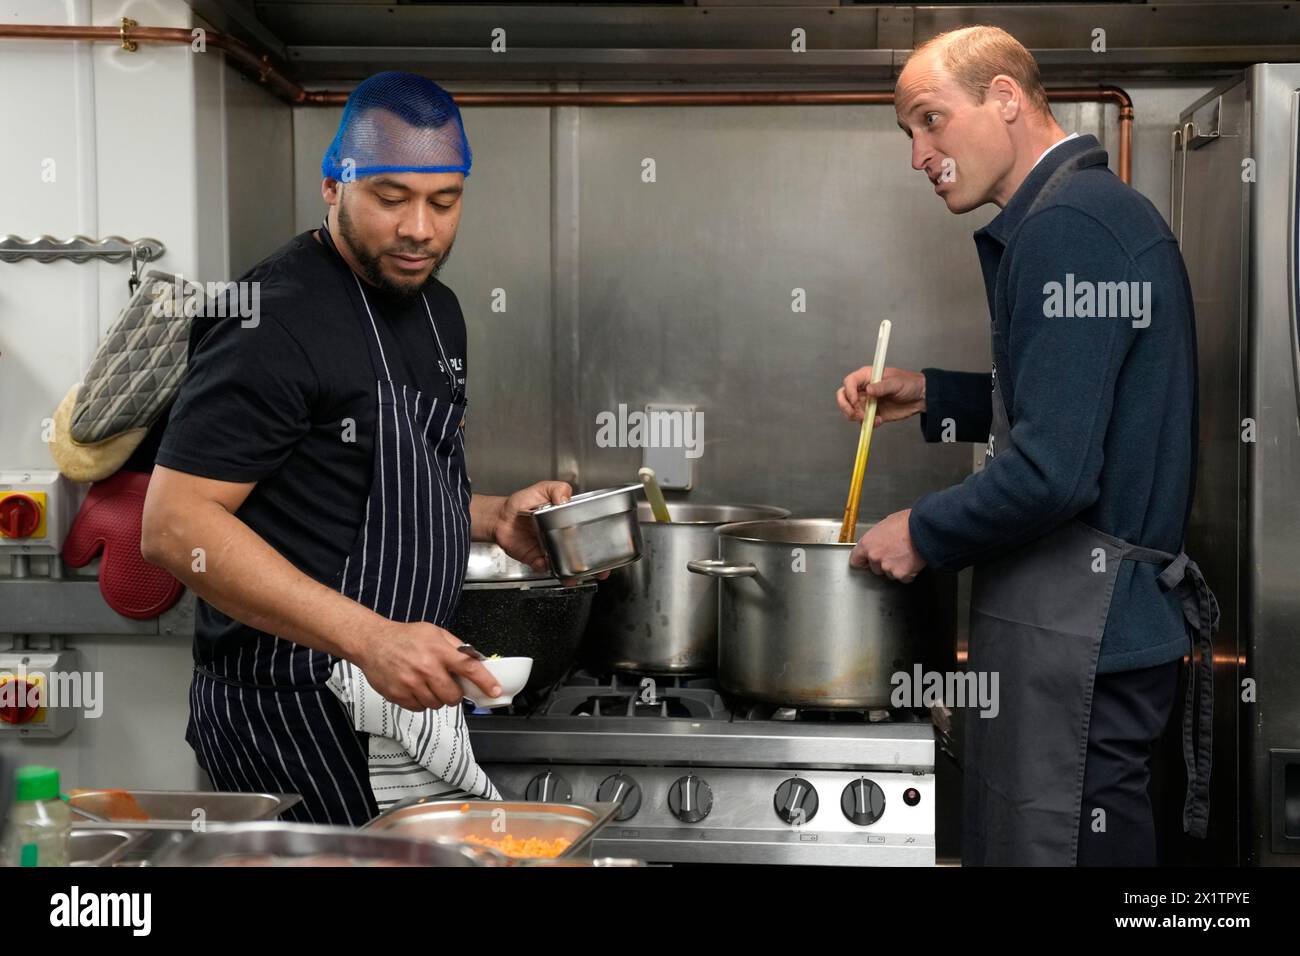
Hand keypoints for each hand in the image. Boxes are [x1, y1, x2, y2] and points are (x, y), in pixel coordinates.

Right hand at [355, 620, 500, 710]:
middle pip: (453, 695)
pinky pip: (420, 708)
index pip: (468, 667)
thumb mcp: (434, 632)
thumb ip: (456, 647)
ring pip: (436, 704)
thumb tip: (476, 660)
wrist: (373, 642)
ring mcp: (411, 683)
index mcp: (438, 650)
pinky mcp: (398, 695)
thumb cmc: (404, 637)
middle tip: (448, 685)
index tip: (494, 690)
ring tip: (427, 683)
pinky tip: (416, 687)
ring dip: (437, 698)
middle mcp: (425, 667)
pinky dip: (421, 702)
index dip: (485, 681)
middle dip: (455, 694)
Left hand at [491, 480, 609, 583]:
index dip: (601, 543)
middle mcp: (562, 538)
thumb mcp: (543, 488)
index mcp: (568, 522)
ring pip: (566, 566)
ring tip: (574, 575)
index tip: (609, 550)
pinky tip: (545, 562)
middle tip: (600, 571)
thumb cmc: (523, 502)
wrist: (501, 517)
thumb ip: (557, 489)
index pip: (589, 533)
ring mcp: (551, 550)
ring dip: (572, 573)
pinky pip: (545, 567)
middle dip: (594, 566)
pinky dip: (546, 567)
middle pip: (583, 555)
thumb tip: (565, 499)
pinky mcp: (537, 559)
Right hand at [837, 366, 926, 425]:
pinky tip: (878, 421)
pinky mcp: (873, 414)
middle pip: (844, 397)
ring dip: (857, 417)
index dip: (849, 391)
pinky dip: (868, 424)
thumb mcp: (896, 383)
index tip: (856, 400)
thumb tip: (868, 389)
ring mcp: (867, 402)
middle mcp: (864, 389)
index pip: (849, 382)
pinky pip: (863, 421)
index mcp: (868, 377)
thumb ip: (882, 386)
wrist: (921, 397)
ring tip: (871, 418)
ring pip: (851, 411)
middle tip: (855, 413)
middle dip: (846, 406)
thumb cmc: (909, 384)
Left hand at [849, 508, 925, 582]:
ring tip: (905, 554)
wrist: (924, 528)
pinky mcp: (901, 574)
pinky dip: (908, 573)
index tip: (866, 562)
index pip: (855, 560)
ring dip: (896, 568)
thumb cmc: (907, 522)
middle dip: (883, 563)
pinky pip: (903, 578)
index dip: (862, 561)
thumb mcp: (885, 524)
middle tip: (894, 553)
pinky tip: (912, 561)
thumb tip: (878, 541)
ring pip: (889, 574)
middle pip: (875, 568)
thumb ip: (877, 537)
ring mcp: (888, 567)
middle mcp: (875, 557)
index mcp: (867, 544)